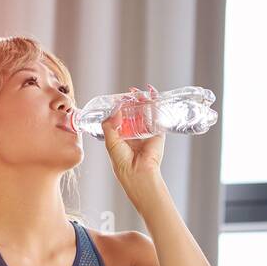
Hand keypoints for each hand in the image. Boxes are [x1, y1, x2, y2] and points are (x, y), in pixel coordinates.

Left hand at [102, 84, 165, 201]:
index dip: (120, 107)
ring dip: (142, 100)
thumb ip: (109, 125)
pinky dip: (155, 102)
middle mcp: (135, 133)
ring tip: (138, 92)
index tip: (118, 99)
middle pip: (134, 112)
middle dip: (132, 102)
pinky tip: (151, 92)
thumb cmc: (123, 163)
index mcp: (122, 136)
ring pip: (145, 112)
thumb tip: (116, 109)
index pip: (121, 117)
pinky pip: (156, 114)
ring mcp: (147, 131)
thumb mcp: (110, 142)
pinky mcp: (157, 131)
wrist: (139, 173)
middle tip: (129, 94)